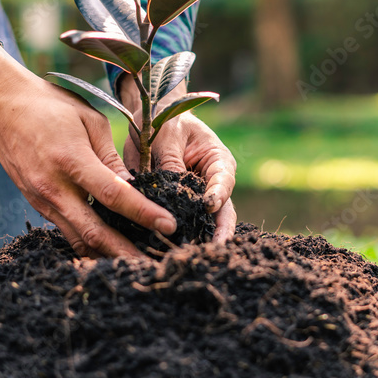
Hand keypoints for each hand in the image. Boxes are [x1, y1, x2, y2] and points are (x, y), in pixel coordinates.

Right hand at [0, 43, 176, 257]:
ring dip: (106, 254)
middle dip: (125, 253)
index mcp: (71, 160)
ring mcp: (40, 200)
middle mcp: (53, 187)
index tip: (169, 226)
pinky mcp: (35, 205)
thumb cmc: (50, 106)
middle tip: (152, 265)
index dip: (143, 214)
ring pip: (77, 240)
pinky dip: (87, 243)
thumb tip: (133, 187)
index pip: (114, 195)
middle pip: (93, 232)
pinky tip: (108, 248)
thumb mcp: (89, 120)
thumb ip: (111, 157)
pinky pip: (65, 230)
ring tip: (134, 263)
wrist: (0, 107)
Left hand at [117, 74, 236, 242]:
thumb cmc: (165, 121)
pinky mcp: (181, 206)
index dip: (218, 194)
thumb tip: (171, 190)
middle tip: (212, 250)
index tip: (209, 205)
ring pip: (205, 223)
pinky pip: (184, 224)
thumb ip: (170, 161)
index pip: (223, 180)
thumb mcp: (166, 136)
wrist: (154, 120)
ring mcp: (199, 197)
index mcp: (218, 160)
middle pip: (222, 211)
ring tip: (191, 257)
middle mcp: (214, 182)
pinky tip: (171, 252)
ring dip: (199, 240)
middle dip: (218, 231)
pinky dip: (180, 237)